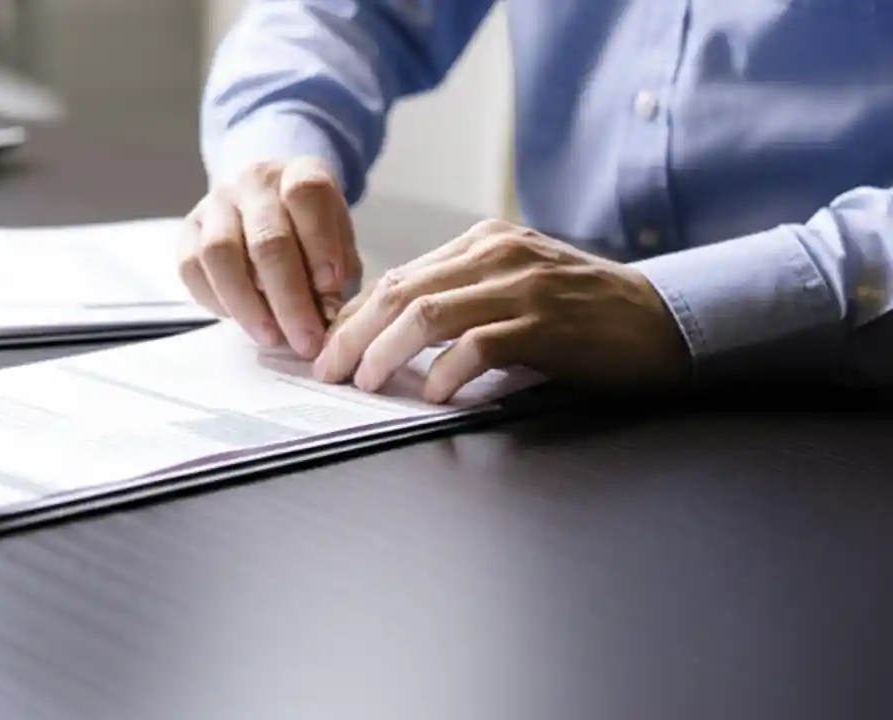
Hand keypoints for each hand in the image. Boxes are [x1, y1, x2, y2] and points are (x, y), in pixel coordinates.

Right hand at [178, 157, 361, 357]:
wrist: (268, 206)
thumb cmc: (310, 231)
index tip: (331, 286)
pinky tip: (241, 320)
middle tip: (305, 339)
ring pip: (220, 254)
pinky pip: (191, 268)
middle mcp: (253, 181)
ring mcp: (215, 204)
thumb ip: (338, 271)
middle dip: (289, 297)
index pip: (306, 193)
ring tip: (271, 337)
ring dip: (248, 305)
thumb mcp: (338, 240)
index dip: (320, 241)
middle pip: (266, 238)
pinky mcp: (188, 230)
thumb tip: (326, 313)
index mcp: (298, 172)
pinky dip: (216, 301)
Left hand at [312, 219, 690, 401]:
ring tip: (366, 383)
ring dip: (385, 352)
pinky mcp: (546, 324)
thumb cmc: (580, 313)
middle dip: (353, 333)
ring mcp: (523, 286)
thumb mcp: (512, 289)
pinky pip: (478, 345)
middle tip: (329, 370)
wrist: (661, 320)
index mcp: (483, 242)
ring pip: (427, 313)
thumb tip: (386, 335)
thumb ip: (458, 299)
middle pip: (400, 290)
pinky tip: (434, 393)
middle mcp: (497, 254)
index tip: (328, 347)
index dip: (354, 314)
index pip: (399, 274)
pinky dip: (447, 372)